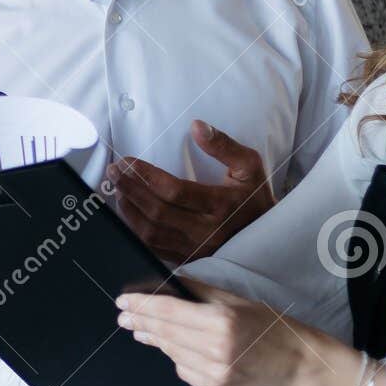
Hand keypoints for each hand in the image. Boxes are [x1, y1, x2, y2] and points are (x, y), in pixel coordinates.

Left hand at [107, 120, 274, 262]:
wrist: (270, 239)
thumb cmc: (255, 198)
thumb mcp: (250, 166)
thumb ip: (224, 146)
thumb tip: (196, 126)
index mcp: (221, 205)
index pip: (174, 191)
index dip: (146, 176)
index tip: (127, 161)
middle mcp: (207, 231)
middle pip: (157, 212)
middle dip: (131, 189)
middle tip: (114, 172)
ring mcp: (196, 249)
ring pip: (151, 234)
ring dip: (129, 211)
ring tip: (117, 190)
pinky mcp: (188, 259)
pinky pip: (154, 249)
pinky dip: (135, 232)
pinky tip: (127, 214)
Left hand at [114, 275, 304, 385]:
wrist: (294, 363)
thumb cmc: (266, 325)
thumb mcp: (234, 299)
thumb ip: (198, 291)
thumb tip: (167, 281)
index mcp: (220, 321)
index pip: (169, 311)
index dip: (142, 305)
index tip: (123, 301)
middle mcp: (215, 349)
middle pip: (165, 333)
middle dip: (141, 322)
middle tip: (123, 316)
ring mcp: (215, 374)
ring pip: (172, 353)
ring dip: (155, 339)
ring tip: (141, 330)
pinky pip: (184, 370)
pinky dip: (177, 357)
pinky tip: (174, 347)